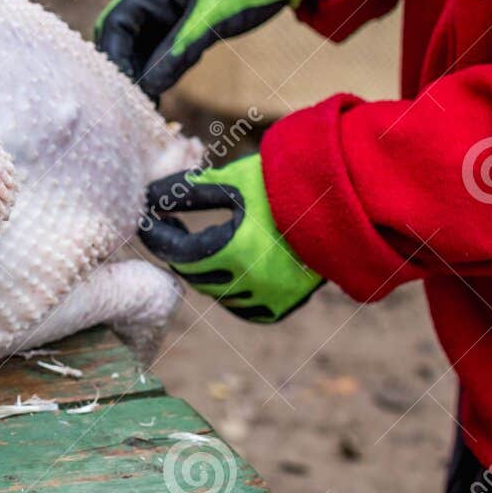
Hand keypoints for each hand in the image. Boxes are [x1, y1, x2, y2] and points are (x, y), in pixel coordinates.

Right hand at [95, 0, 314, 100]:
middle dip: (124, 67)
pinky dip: (159, 68)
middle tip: (132, 102)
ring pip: (140, 45)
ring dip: (141, 72)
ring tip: (147, 103)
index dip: (114, 56)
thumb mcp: (215, 18)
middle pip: (122, 35)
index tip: (121, 88)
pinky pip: (160, 47)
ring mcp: (168, 6)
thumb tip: (147, 87)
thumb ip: (179, 51)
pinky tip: (162, 89)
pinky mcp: (183, 19)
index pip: (115, 21)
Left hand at [140, 154, 321, 322]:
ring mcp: (261, 301)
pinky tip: (225, 268)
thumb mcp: (234, 183)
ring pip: (212, 291)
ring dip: (201, 270)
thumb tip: (148, 196)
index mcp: (232, 252)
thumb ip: (189, 192)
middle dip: (178, 250)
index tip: (146, 218)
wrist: (345, 205)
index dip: (157, 233)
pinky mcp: (275, 309)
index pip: (175, 250)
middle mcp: (245, 284)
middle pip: (190, 272)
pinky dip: (228, 289)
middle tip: (169, 227)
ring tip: (197, 244)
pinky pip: (238, 305)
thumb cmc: (287, 187)